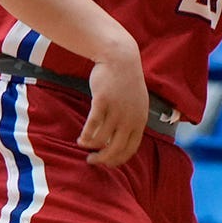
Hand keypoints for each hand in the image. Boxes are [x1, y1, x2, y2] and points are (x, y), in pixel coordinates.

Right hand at [80, 40, 148, 168]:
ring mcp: (117, 111)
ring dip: (90, 146)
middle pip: (116, 149)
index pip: (131, 149)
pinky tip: (80, 138)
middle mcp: (130, 118)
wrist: (120, 59)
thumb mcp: (136, 103)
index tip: (107, 163)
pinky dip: (85, 136)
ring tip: (83, 145)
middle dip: (103, 159)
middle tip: (91, 160)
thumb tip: (118, 139)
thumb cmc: (125, 82)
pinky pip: (92, 126)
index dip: (118, 159)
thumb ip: (131, 120)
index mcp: (140, 120)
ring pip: (102, 139)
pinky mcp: (102, 102)